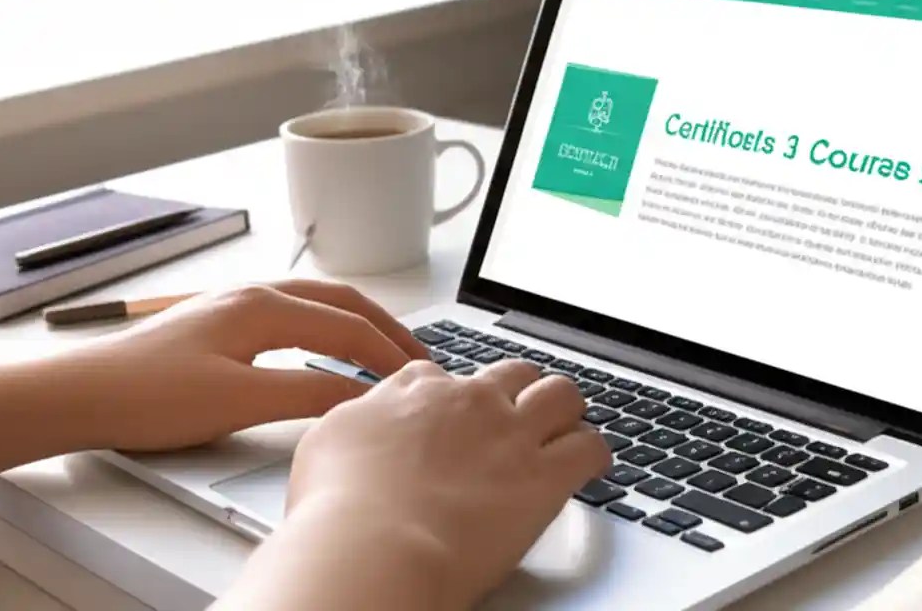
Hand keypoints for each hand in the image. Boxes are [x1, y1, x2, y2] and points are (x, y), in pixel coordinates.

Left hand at [58, 280, 427, 451]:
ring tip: (382, 349)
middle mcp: (252, 295)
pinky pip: (291, 317)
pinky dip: (324, 329)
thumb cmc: (147, 395)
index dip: (388, 352)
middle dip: (383, 326)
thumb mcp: (238, 400)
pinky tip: (323, 350)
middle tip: (417, 354)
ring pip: (314, 305)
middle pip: (338, 301)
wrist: (77, 395)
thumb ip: (306, 394)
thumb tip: (359, 394)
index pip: (348, 326)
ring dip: (354, 324)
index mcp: (262, 306)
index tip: (418, 377)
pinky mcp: (217, 326)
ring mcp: (233, 307)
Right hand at [285, 359, 610, 608]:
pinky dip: (594, 454)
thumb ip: (361, 419)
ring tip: (563, 430)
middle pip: (512, 374)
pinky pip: (591, 448)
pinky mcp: (545, 476)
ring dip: (564, 411)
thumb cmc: (338, 507)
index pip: (444, 374)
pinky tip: (588, 466)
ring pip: (561, 395)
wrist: (371, 547)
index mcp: (416, 390)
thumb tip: (367, 416)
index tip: (453, 417)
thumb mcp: (327, 440)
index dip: (453, 397)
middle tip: (516, 418)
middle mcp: (469, 401)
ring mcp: (511, 434)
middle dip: (518, 392)